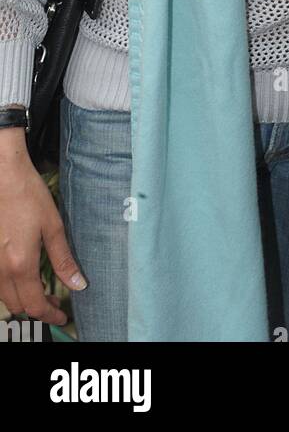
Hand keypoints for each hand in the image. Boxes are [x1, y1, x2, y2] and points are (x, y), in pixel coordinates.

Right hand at [0, 128, 85, 323]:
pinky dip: (11, 286)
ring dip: (23, 298)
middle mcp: (1, 270)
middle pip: (18, 306)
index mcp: (21, 265)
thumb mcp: (53, 226)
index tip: (63, 316)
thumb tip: (78, 285)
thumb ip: (63, 259)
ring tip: (42, 287)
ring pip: (5, 296)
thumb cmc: (28, 196)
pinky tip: (24, 274)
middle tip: (56, 301)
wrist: (2, 176)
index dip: (50, 316)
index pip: (35, 306)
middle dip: (38, 308)